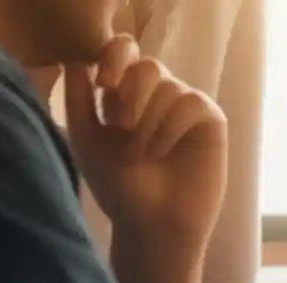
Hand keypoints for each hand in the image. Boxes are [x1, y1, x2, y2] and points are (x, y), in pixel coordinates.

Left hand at [63, 35, 227, 260]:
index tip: (102, 84)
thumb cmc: (119, 188)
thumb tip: (76, 58)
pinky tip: (162, 151)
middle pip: (147, 65)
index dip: (113, 57)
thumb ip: (78, 98)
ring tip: (140, 153)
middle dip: (130, 92)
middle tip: (120, 126)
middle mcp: (157, 98)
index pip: (123, 52)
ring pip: (169, 86)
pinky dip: (171, 125)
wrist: (153, 225)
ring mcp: (186, 109)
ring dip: (148, 119)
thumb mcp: (86, 140)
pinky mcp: (211, 123)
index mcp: (126, 95)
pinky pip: (192, 103)